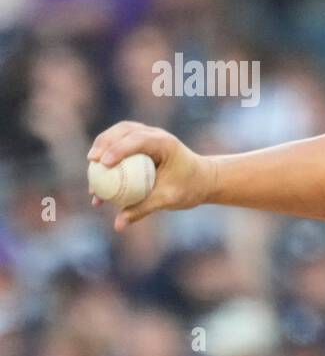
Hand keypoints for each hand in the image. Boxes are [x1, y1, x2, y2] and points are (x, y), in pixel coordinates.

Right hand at [86, 122, 217, 231]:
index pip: (137, 139)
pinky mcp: (143, 143)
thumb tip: (117, 225)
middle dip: (104, 142)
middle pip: (124, 130)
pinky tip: (97, 172)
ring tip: (91, 163)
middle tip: (92, 161)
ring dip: (103, 144)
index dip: (117, 149)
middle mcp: (156, 135)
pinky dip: (109, 154)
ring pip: (120, 133)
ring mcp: (149, 136)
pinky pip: (121, 144)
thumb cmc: (189, 188)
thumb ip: (143, 209)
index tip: (102, 163)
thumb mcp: (168, 199)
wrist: (203, 180)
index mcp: (165, 143)